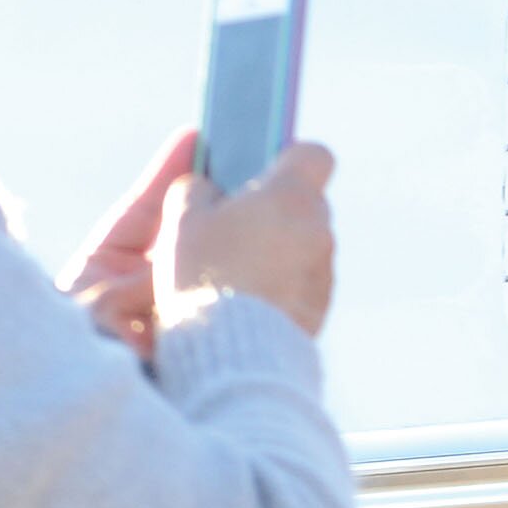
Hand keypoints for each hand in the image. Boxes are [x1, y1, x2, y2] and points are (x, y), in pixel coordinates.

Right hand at [75, 131, 340, 343]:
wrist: (232, 352)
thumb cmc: (204, 275)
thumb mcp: (183, 221)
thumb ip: (196, 190)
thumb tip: (206, 186)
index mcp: (291, 195)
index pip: (313, 155)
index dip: (288, 158)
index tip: (262, 168)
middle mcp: (319, 229)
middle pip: (304, 204)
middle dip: (273, 210)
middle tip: (232, 225)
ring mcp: (324, 272)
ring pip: (302, 246)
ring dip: (275, 250)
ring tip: (231, 269)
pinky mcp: (319, 308)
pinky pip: (300, 283)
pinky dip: (278, 285)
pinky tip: (244, 299)